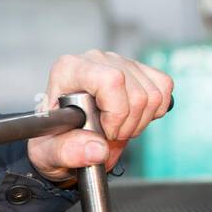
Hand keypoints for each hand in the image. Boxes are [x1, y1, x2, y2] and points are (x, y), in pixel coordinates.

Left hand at [27, 50, 173, 183]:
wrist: (62, 137)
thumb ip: (65, 152)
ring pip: (153, 94)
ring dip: (140, 122)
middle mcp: (95, 59)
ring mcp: (119, 62)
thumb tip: (97, 149)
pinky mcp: (139, 69)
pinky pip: (164, 87)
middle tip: (109, 136)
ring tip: (117, 128)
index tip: (106, 132)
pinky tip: (131, 117)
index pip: (111, 80)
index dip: (116, 113)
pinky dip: (154, 111)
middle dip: (128, 126)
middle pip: (137, 93)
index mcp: (69, 70)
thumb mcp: (48, 152)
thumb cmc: (53, 139)